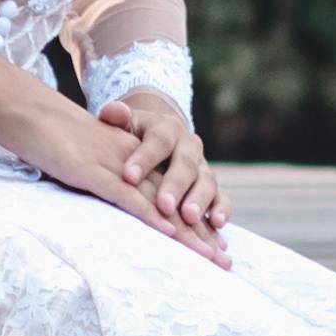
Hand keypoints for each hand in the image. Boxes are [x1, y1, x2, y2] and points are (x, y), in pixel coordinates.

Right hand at [0, 65, 232, 266]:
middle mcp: (126, 160)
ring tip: (210, 256)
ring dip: (186, 232)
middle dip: (199, 232)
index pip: (165, 191)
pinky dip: (150, 215)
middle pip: (171, 200)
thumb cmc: (38, 132)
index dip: (189, 219)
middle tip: (224, 261)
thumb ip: (90, 171)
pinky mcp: (90, 172)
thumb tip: (100, 192)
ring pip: (158, 202)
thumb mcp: (71, 154)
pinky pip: (126, 196)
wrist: (18, 105)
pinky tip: (170, 231)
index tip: (211, 244)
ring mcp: (110, 165)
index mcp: (124, 156)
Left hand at [95, 89, 227, 244]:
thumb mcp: (122, 124)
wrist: (156, 140)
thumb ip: (115, 117)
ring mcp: (203, 167)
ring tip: (189, 217)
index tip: (128, 178)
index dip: (144, 159)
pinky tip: (216, 224)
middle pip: (186, 164)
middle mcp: (189, 146)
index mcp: (166, 128)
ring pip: (207, 181)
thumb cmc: (130, 137)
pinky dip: (222, 209)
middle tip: (164, 205)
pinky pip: (221, 197)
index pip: (157, 141)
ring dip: (199, 200)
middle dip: (175, 185)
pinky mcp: (212, 187)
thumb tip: (114, 111)